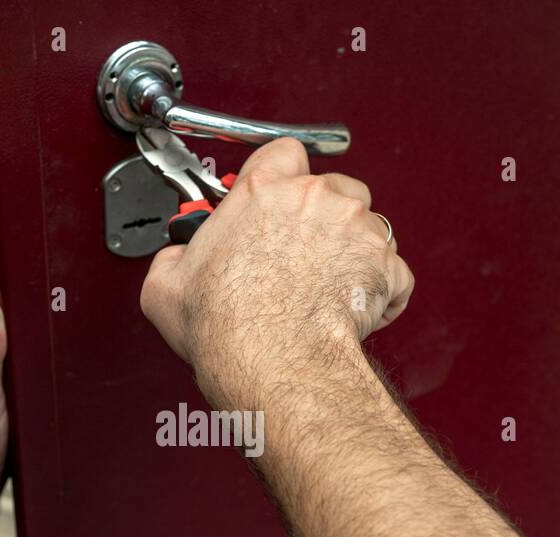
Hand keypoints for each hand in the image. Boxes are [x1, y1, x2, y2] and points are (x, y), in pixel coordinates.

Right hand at [139, 137, 414, 387]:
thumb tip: (174, 261)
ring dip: (353, 250)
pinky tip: (355, 310)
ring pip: (368, 226)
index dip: (282, 176)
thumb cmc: (228, 324)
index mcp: (262, 191)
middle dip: (322, 215)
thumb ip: (174, 257)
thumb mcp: (166, 285)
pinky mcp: (385, 267)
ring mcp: (356, 230)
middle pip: (333, 186)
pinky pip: (394, 272)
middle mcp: (314, 199)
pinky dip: (381, 291)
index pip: (282, 153)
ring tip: (328, 286)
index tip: (275, 195)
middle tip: (302, 251)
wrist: (274, 359)